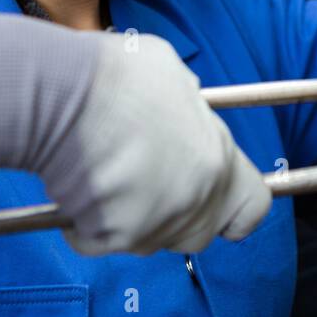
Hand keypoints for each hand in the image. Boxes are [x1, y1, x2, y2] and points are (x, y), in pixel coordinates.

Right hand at [0, 6, 270, 255]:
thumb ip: (190, 105)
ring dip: (130, 216)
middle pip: (197, 230)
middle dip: (174, 211)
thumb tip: (185, 107)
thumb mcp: (172, 74)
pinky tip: (74, 186)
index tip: (217, 198)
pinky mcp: (110, 239)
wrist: (64, 97)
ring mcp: (153, 226)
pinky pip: (99, 242)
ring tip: (105, 174)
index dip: (235, 207)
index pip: (252, 208)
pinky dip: (84, 224)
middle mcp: (195, 202)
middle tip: (145, 179)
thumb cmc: (119, 77)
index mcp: (219, 160)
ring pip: (148, 238)